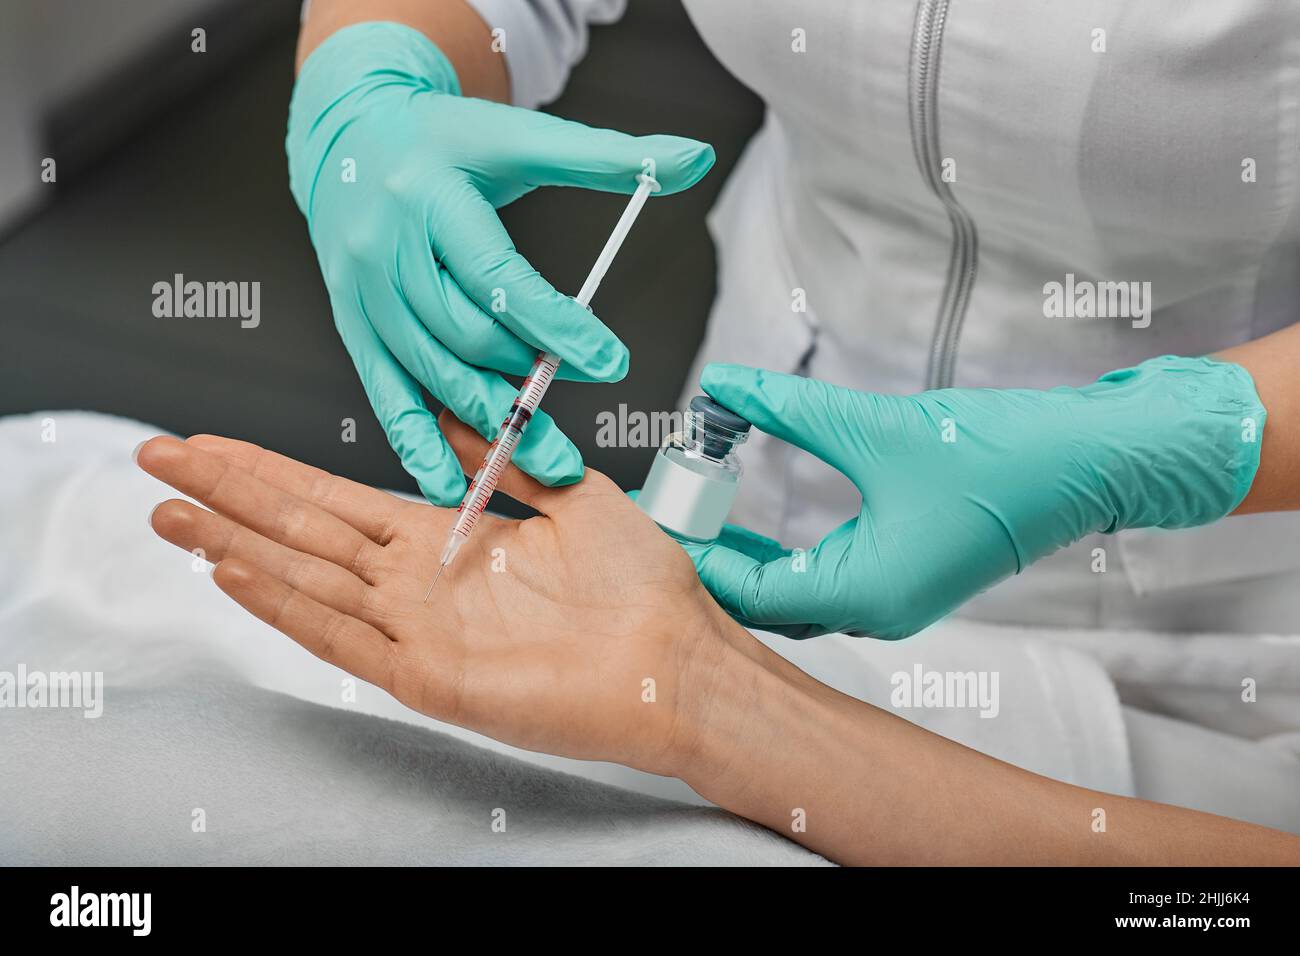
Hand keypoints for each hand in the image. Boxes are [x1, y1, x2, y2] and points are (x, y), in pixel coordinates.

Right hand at [135, 413, 736, 776]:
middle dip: (227, 495)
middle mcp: (417, 583)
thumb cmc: (638, 583)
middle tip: (157, 463)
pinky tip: (236, 574)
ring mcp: (416, 631)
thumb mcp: (567, 492)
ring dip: (234, 545)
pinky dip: (287, 607)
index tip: (212, 443)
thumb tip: (452, 411)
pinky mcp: (428, 677)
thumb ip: (497, 455)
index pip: (334, 497)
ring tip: (171, 513)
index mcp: (443, 537)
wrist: (675, 653)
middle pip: (300, 530)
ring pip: (305, 581)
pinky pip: (344, 639)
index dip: (268, 470)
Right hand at [287, 22, 714, 503]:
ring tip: (542, 458)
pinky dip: (418, 440)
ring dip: (486, 420)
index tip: (611, 364)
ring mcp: (363, 289)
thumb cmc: (445, 140)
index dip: (557, 328)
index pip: (500, 277)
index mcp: (433, 195)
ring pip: (429, 370)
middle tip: (576, 405)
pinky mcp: (351, 322)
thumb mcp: (520, 136)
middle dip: (524, 379)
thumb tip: (696, 158)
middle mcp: (388, 245)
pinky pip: (384, 391)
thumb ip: (609, 155)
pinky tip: (451, 480)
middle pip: (463, 332)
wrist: (349, 136)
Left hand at [682, 356, 1265, 639]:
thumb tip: (723, 384)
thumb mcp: (875, 425)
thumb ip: (789, 407)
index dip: (698, 558)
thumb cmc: (998, 456)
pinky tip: (755, 524)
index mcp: (865, 594)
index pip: (752, 594)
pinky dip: (785, 559)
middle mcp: (876, 612)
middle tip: (669, 517)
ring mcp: (895, 601)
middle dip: (715, 562)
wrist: (1086, 464)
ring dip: (749, 561)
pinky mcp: (908, 579)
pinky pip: (827, 582)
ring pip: (797, 596)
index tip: (656, 523)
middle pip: (768, 603)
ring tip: (699, 517)